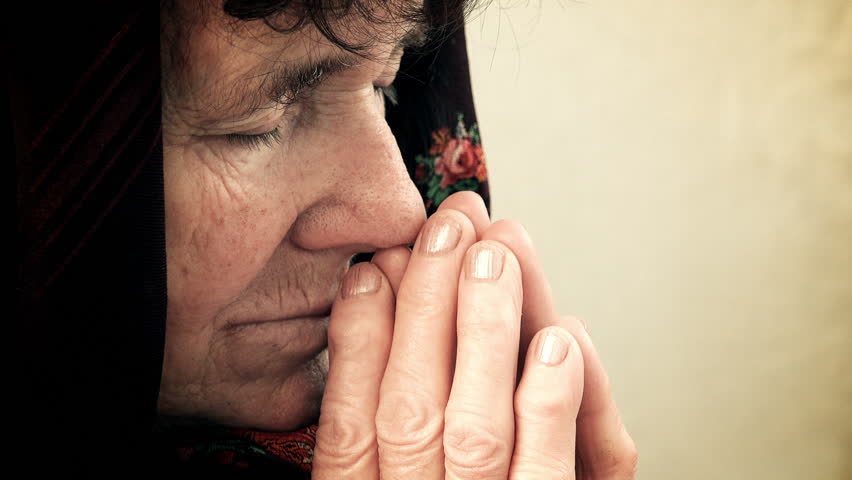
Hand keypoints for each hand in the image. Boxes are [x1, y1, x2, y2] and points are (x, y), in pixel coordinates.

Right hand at [313, 192, 636, 478]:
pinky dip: (555, 406)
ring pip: (477, 432)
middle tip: (447, 228)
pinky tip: (558, 338)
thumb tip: (370, 313)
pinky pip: (550, 479)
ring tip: (498, 253)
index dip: (360, 337)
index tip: (372, 269)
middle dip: (429, 304)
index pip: (350, 421)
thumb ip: (372, 435)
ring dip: (487, 331)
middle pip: (413, 410)